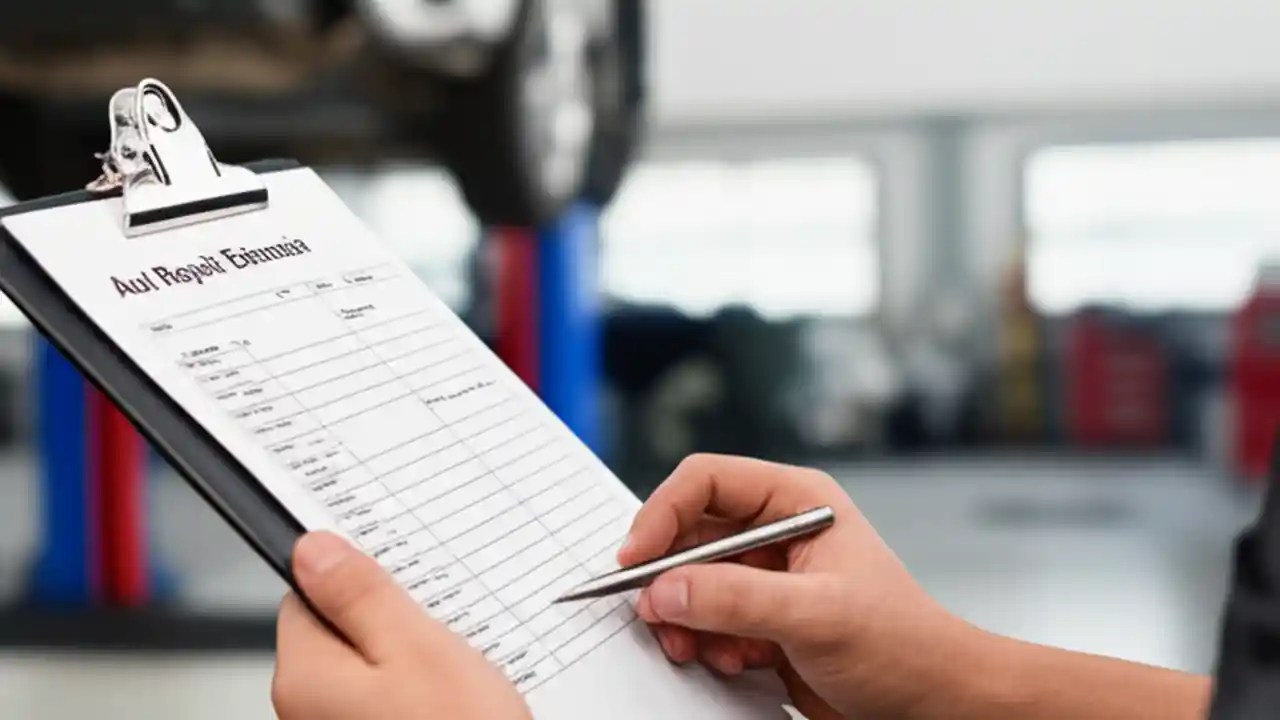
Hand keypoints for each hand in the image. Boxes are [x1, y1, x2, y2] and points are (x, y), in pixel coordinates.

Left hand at [273, 531, 530, 719]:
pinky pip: (386, 706)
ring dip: (408, 663)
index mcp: (304, 677)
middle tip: (439, 633)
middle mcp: (305, 714)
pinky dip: (417, 698)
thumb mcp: (416, 646)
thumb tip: (312, 551)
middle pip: (338, 637)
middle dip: (389, 626)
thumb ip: (359, 594)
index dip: (356, 583)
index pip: (307, 597)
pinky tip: (452, 704)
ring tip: (454, 676)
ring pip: (368, 673)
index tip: (399, 585)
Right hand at [620, 454, 979, 719]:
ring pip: (690, 582)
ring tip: (701, 649)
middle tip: (656, 614)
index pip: (707, 482)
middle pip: (689, 534)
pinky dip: (704, 643)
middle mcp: (775, 532)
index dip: (662, 512)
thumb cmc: (903, 645)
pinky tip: (735, 661)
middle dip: (670, 578)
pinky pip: (705, 620)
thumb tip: (667, 589)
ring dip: (684, 619)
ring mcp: (765, 578)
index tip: (636, 558)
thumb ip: (737, 600)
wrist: (930, 703)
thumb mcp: (817, 616)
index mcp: (796, 502)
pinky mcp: (759, 620)